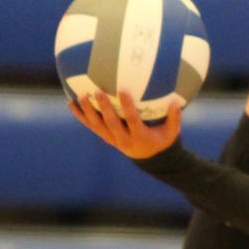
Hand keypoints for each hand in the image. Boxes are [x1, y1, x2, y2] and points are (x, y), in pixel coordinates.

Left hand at [67, 89, 181, 159]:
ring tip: (80, 96)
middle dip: (104, 107)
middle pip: (111, 123)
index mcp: (139, 137)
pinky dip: (80, 115)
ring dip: (88, 111)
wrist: (148, 157)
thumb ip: (174, 118)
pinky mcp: (105, 136)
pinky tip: (70, 103)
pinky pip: (90, 126)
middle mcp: (123, 139)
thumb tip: (177, 102)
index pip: (132, 121)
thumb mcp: (172, 133)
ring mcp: (112, 139)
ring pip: (97, 126)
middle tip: (98, 91)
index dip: (127, 107)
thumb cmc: (161, 140)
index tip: (123, 91)